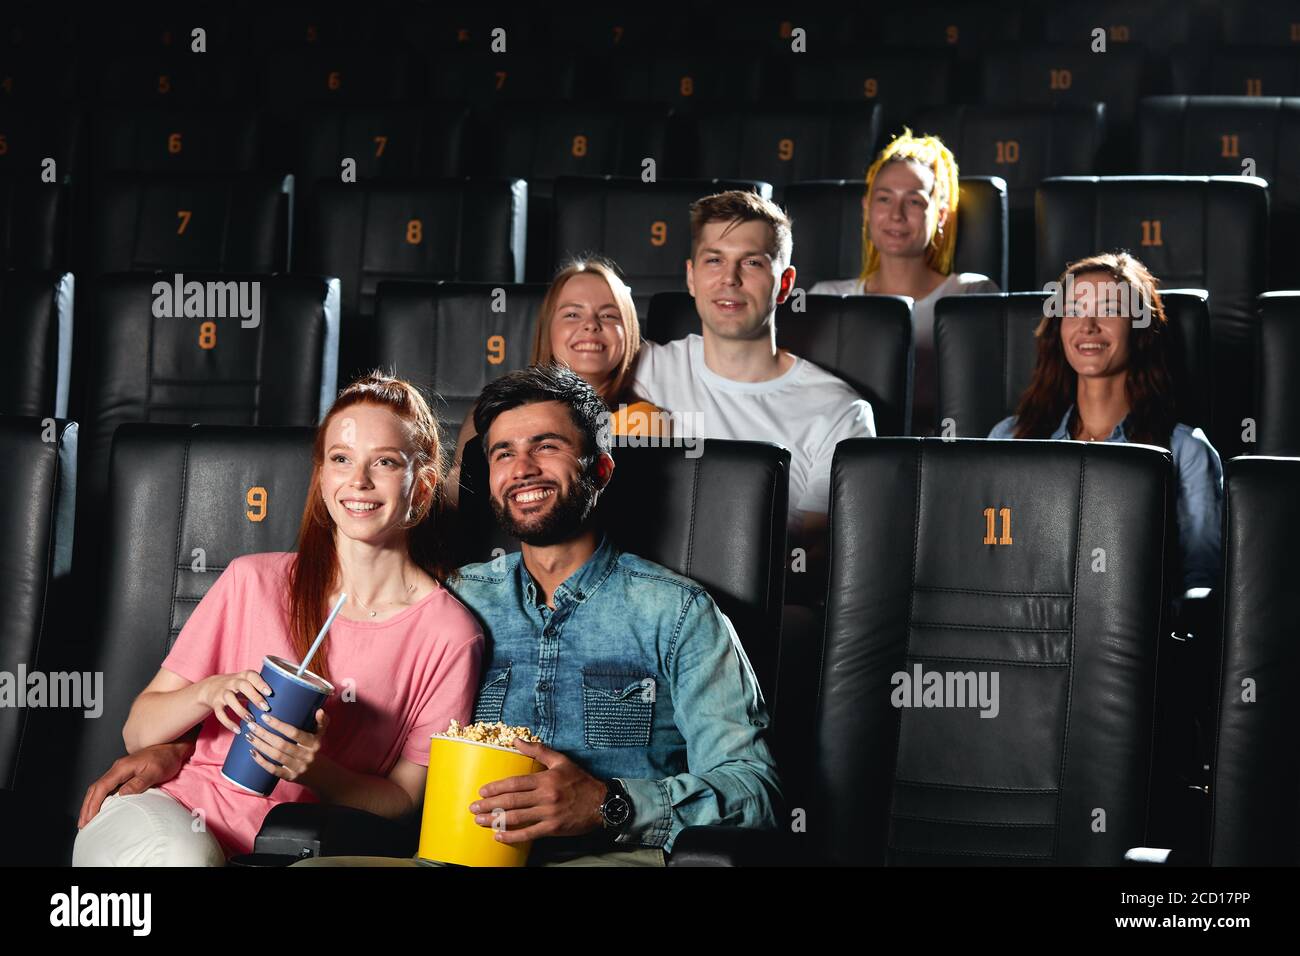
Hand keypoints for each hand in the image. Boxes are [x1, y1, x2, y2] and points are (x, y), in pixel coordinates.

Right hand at [78, 741, 192, 827]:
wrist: (174, 747)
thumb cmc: (166, 759)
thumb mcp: (155, 772)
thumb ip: (139, 783)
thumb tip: (121, 795)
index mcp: (122, 767)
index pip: (101, 787)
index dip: (93, 804)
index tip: (89, 818)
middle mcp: (118, 768)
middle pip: (95, 788)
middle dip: (87, 806)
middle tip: (83, 824)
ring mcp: (120, 770)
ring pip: (99, 787)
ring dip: (91, 803)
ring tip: (88, 819)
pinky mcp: (125, 773)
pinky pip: (106, 787)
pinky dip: (99, 798)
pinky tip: (100, 807)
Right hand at [197, 670, 273, 733]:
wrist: (211, 687)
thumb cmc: (238, 687)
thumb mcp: (248, 683)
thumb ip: (261, 690)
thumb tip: (284, 702)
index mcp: (244, 676)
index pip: (252, 676)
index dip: (261, 683)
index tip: (270, 692)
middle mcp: (232, 682)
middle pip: (243, 685)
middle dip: (254, 696)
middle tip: (265, 708)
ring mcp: (222, 692)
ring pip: (230, 699)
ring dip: (241, 710)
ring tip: (251, 720)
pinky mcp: (215, 703)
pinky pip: (220, 713)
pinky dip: (228, 723)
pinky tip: (238, 730)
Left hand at [245, 708, 329, 786]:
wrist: (319, 773)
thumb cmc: (314, 748)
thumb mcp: (320, 734)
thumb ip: (322, 721)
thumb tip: (319, 710)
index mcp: (313, 743)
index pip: (294, 733)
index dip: (278, 725)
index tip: (264, 717)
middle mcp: (306, 755)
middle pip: (281, 744)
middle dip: (264, 734)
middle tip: (251, 726)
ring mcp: (298, 767)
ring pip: (276, 756)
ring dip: (261, 745)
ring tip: (249, 736)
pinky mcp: (290, 777)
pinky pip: (273, 770)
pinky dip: (262, 762)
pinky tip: (253, 753)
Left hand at [468, 739, 606, 843]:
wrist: (602, 803)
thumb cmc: (580, 780)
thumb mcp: (561, 761)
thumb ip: (538, 750)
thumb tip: (516, 740)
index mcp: (546, 779)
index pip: (515, 783)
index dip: (496, 787)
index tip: (482, 791)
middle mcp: (546, 796)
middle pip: (512, 801)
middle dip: (489, 805)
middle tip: (473, 807)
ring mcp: (549, 813)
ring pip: (517, 818)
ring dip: (495, 820)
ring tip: (480, 821)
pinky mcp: (553, 828)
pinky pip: (529, 833)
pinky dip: (512, 836)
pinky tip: (499, 836)